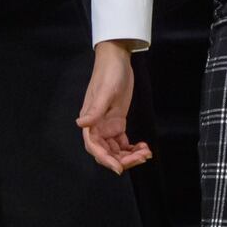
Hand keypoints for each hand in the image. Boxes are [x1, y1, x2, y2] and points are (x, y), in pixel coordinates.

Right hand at [78, 40, 151, 173]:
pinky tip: (144, 148)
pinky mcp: (118, 123)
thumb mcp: (105, 92)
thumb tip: (81, 124)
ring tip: (146, 153)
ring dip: (130, 156)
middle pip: (107, 152)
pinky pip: (123, 143)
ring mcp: (108, 126)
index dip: (106, 160)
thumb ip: (95, 110)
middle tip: (142, 157)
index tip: (119, 168)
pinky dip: (132, 149)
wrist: (117, 59)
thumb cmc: (109, 73)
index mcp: (91, 121)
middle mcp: (98, 127)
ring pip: (116, 151)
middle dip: (123, 160)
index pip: (95, 147)